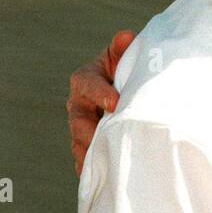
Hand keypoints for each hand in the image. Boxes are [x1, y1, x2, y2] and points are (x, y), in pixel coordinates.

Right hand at [66, 30, 135, 175]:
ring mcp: (82, 126)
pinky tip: (107, 176)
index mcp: (86, 79)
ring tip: (105, 162)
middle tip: (107, 139)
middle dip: (90, 132)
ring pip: (79, 142)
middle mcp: (79, 104)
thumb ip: (123, 48)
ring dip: (91, 153)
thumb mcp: (125, 56)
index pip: (87, 85)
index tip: (115, 102)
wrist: (130, 90)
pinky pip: (87, 158)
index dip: (99, 93)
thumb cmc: (126, 69)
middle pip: (78, 120)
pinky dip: (94, 168)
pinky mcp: (89, 144)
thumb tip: (126, 37)